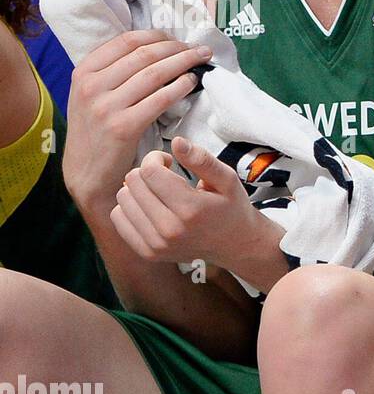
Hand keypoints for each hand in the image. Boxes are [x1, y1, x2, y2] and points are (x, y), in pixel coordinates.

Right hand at [64, 30, 212, 209]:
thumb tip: (153, 50)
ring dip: (184, 62)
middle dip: (176, 47)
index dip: (157, 36)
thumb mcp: (92, 96)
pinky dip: (180, 87)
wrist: (87, 174)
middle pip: (143, 54)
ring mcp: (106, 106)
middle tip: (198, 48)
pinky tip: (192, 83)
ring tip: (201, 60)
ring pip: (154, 73)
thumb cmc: (97, 133)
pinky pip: (160, 99)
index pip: (126, 41)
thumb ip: (113, 73)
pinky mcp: (123, 127)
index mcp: (83, 72)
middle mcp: (91, 85)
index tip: (177, 38)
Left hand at [110, 137, 280, 276]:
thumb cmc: (231, 208)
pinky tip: (148, 205)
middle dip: (146, 171)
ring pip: (122, 198)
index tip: (168, 161)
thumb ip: (202, 159)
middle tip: (164, 175)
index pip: (150, 171)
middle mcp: (170, 230)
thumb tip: (177, 142)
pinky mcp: (147, 252)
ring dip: (137, 189)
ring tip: (157, 191)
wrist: (235, 245)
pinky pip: (118, 218)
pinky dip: (129, 206)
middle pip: (133, 183)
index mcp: (191, 209)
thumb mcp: (227, 179)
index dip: (155, 158)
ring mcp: (157, 244)